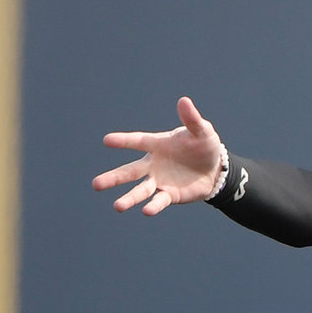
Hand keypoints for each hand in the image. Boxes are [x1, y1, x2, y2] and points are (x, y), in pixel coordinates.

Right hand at [91, 97, 225, 214]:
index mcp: (157, 145)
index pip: (137, 142)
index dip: (123, 141)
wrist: (215, 169)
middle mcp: (153, 164)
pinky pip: (159, 201)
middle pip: (130, 171)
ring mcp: (160, 181)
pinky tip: (146, 211)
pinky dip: (153, 206)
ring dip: (129, 198)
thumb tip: (184, 101)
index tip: (106, 140)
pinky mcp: (170, 195)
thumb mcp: (201, 131)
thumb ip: (191, 119)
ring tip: (117, 206)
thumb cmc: (204, 146)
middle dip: (114, 178)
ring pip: (140, 190)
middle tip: (96, 185)